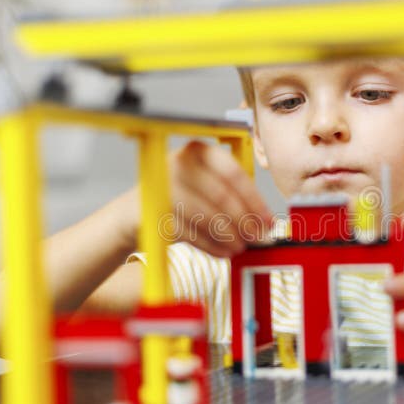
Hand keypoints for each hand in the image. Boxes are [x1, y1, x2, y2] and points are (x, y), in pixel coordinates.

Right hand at [163, 140, 272, 257]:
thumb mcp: (207, 190)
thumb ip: (235, 200)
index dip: (254, 199)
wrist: (135, 213)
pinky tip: (222, 252)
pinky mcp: (154, 211)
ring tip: (239, 247)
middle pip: (221, 194)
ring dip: (228, 236)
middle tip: (257, 238)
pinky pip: (191, 233)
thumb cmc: (179, 200)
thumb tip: (264, 223)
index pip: (233, 173)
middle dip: (244, 221)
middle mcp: (179, 162)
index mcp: (199, 151)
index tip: (268, 220)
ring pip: (206, 215)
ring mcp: (163, 186)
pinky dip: (211, 246)